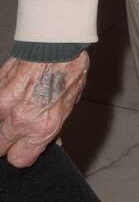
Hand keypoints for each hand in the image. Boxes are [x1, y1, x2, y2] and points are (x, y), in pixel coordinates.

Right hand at [0, 52, 89, 167]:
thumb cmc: (67, 71)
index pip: (19, 159)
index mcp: (42, 128)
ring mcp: (2, 104)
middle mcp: (19, 120)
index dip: (22, 153)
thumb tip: (49, 143)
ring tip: (11, 114)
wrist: (57, 43)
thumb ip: (53, 128)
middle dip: (7, 142)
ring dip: (0, 124)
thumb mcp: (69, 106)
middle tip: (15, 131)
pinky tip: (8, 98)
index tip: (24, 146)